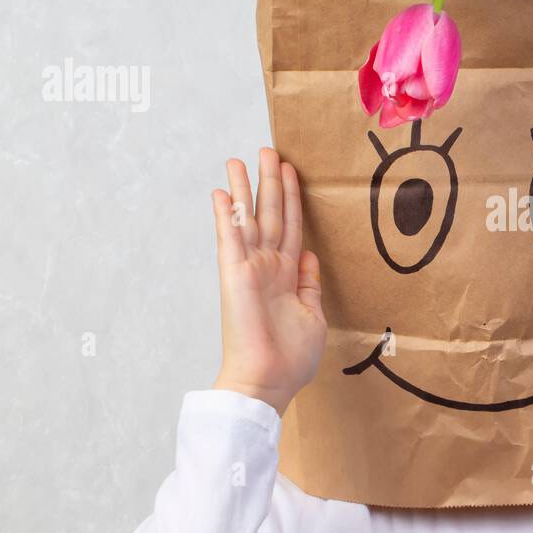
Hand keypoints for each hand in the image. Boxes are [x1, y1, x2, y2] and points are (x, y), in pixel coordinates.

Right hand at [210, 149, 326, 413]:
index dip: (293, 198)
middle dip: (270, 181)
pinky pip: (229, 237)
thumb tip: (310, 257)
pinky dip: (224, 213)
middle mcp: (267, 266)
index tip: (292, 171)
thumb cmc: (290, 358)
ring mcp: (250, 268)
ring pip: (248, 218)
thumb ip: (310, 284)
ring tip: (241, 157)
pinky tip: (219, 191)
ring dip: (245, 187)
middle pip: (271, 214)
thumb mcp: (312, 314)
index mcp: (287, 275)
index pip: (292, 227)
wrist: (267, 382)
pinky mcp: (234, 274)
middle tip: (269, 149)